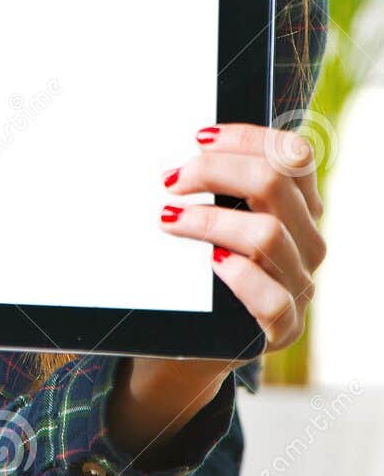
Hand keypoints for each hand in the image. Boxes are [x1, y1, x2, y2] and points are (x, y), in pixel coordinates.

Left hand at [159, 120, 326, 355]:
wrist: (190, 338)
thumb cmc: (197, 270)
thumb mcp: (213, 219)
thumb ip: (216, 185)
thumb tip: (190, 143)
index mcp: (298, 207)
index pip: (294, 154)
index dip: (247, 137)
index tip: (198, 138)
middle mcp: (306, 242)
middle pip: (274, 183)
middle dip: (214, 170)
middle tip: (171, 180)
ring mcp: (298, 285)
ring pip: (268, 235)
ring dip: (209, 220)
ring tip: (168, 220)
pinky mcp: (284, 328)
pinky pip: (273, 298)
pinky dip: (240, 276)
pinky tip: (212, 264)